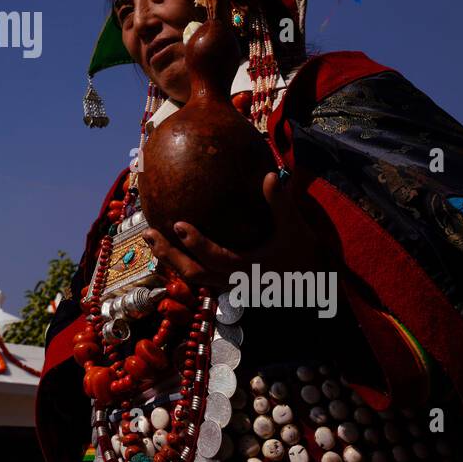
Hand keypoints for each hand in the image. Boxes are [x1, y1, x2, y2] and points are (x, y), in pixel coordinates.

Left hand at [143, 171, 321, 291]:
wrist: (313, 286)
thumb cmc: (303, 254)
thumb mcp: (294, 227)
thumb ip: (280, 203)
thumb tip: (270, 175)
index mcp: (247, 268)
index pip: (215, 256)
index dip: (195, 243)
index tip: (176, 224)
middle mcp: (233, 281)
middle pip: (193, 273)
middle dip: (169, 254)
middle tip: (148, 233)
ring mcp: (229, 286)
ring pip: (192, 277)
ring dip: (170, 259)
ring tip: (151, 238)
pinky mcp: (227, 285)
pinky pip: (199, 275)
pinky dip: (181, 261)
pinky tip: (170, 244)